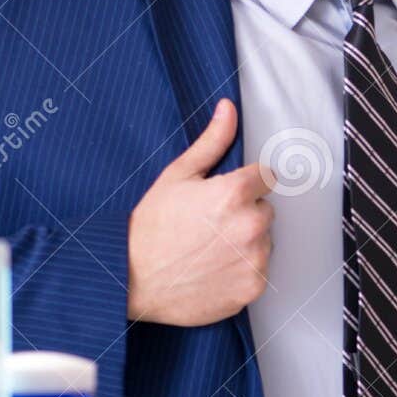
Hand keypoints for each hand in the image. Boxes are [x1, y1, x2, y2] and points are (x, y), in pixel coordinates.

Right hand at [127, 98, 275, 326]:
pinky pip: (258, 271)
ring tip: (209, 249)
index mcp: (236, 192)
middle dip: (244, 214)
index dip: (245, 184)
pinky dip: (241, 272)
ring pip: (263, 242)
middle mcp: (251, 225)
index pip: (266, 177)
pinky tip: (213, 270)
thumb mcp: (178, 175)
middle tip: (210, 225)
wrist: (130, 278)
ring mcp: (253, 259)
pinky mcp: (251, 287)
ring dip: (245, 243)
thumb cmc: (151, 226)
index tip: (225, 196)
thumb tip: (229, 109)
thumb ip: (212, 141)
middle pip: (265, 210)